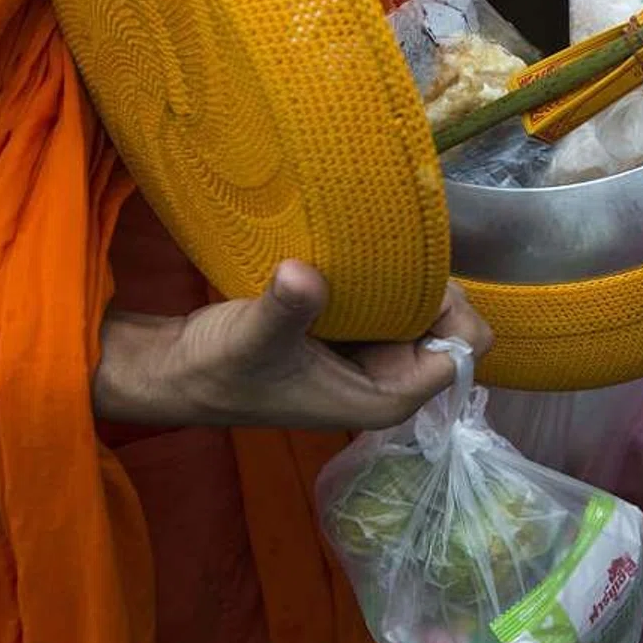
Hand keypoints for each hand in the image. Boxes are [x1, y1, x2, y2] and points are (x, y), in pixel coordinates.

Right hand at [94, 262, 493, 430]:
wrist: (178, 371)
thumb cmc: (220, 368)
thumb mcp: (253, 336)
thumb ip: (286, 308)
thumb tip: (303, 274)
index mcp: (388, 397)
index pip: (464, 352)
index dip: (450, 310)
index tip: (413, 276)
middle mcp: (390, 379)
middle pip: (450, 325)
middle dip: (428, 287)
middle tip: (390, 251)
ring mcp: (371, 357)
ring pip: (422, 308)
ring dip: (406, 279)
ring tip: (374, 245)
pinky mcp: (352, 335)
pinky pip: (390, 300)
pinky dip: (382, 278)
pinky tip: (359, 254)